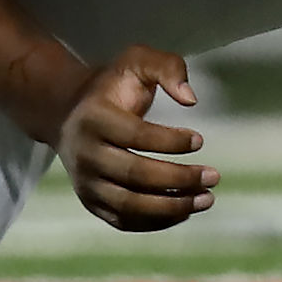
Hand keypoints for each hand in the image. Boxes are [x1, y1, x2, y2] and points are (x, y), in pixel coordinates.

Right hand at [59, 43, 218, 229]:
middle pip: (134, 175)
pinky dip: (156, 221)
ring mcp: (86, 183)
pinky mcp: (91, 202)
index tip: (201, 140)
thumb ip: (168, 67)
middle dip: (179, 179)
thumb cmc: (112, 84)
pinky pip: (124, 220)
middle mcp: (85, 154)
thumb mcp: (136, 60)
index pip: (135, 135)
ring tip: (206, 199)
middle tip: (214, 177)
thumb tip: (191, 99)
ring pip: (129, 205)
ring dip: (171, 206)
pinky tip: (184, 210)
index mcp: (94, 118)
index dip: (170, 141)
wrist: (66, 112)